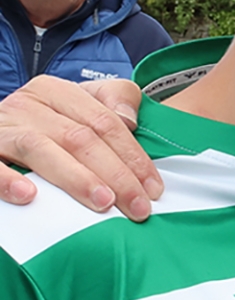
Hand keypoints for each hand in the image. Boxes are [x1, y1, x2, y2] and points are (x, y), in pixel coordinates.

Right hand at [0, 76, 160, 218]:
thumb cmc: (45, 126)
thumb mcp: (80, 105)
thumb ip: (113, 101)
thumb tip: (129, 119)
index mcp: (55, 91)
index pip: (104, 122)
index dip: (133, 156)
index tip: (153, 189)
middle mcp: (26, 105)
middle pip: (79, 138)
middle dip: (115, 175)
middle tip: (137, 207)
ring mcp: (1, 128)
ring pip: (40, 148)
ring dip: (75, 177)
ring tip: (102, 202)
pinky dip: (6, 179)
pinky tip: (28, 195)